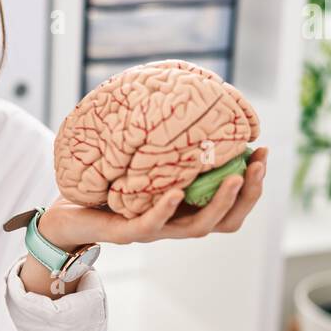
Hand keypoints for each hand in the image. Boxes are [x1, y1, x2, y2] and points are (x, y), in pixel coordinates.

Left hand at [38, 147, 269, 251]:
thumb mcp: (147, 159)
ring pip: (197, 227)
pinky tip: (177, 191)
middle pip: (226, 221)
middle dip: (248, 195)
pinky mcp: (127, 231)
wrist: (67, 211)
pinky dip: (166, 209)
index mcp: (188, 209)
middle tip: (258, 165)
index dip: (253, 183)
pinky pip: (151, 224)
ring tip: (235, 178)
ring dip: (220, 203)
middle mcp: (177, 223)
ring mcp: (155, 230)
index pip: (233, 205)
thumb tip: (197, 98)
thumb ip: (171, 143)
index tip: (263, 151)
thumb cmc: (110, 183)